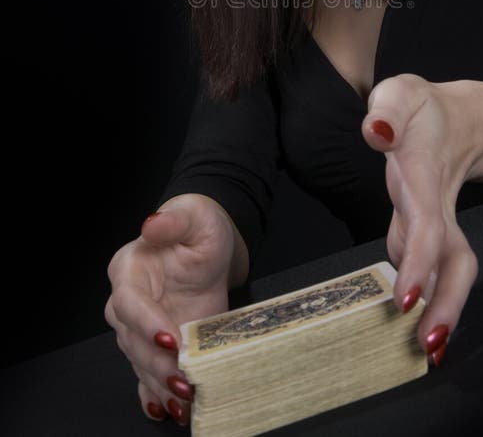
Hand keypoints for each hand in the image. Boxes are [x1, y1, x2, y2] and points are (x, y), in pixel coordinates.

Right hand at [105, 194, 238, 424]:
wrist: (208, 246)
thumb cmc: (199, 228)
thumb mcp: (194, 217)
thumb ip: (174, 220)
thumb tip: (152, 225)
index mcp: (128, 270)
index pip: (129, 302)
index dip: (146, 322)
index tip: (170, 338)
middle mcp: (127, 304)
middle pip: (131, 340)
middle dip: (155, 363)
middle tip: (182, 380)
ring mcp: (140, 329)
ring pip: (141, 362)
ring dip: (159, 383)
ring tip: (183, 399)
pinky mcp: (157, 346)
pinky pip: (148, 375)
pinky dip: (155, 395)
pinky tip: (168, 411)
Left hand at [361, 74, 480, 365]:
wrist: (457, 118)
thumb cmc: (418, 109)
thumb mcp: (400, 93)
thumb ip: (388, 110)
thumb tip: (376, 134)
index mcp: (425, 175)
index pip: (426, 224)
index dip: (419, 261)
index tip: (407, 300)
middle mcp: (435, 206)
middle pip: (454, 260)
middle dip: (446, 303)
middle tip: (430, 346)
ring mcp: (436, 221)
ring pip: (450, 269)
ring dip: (442, 308)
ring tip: (427, 351)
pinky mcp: (429, 231)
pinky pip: (432, 267)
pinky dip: (427, 294)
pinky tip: (412, 323)